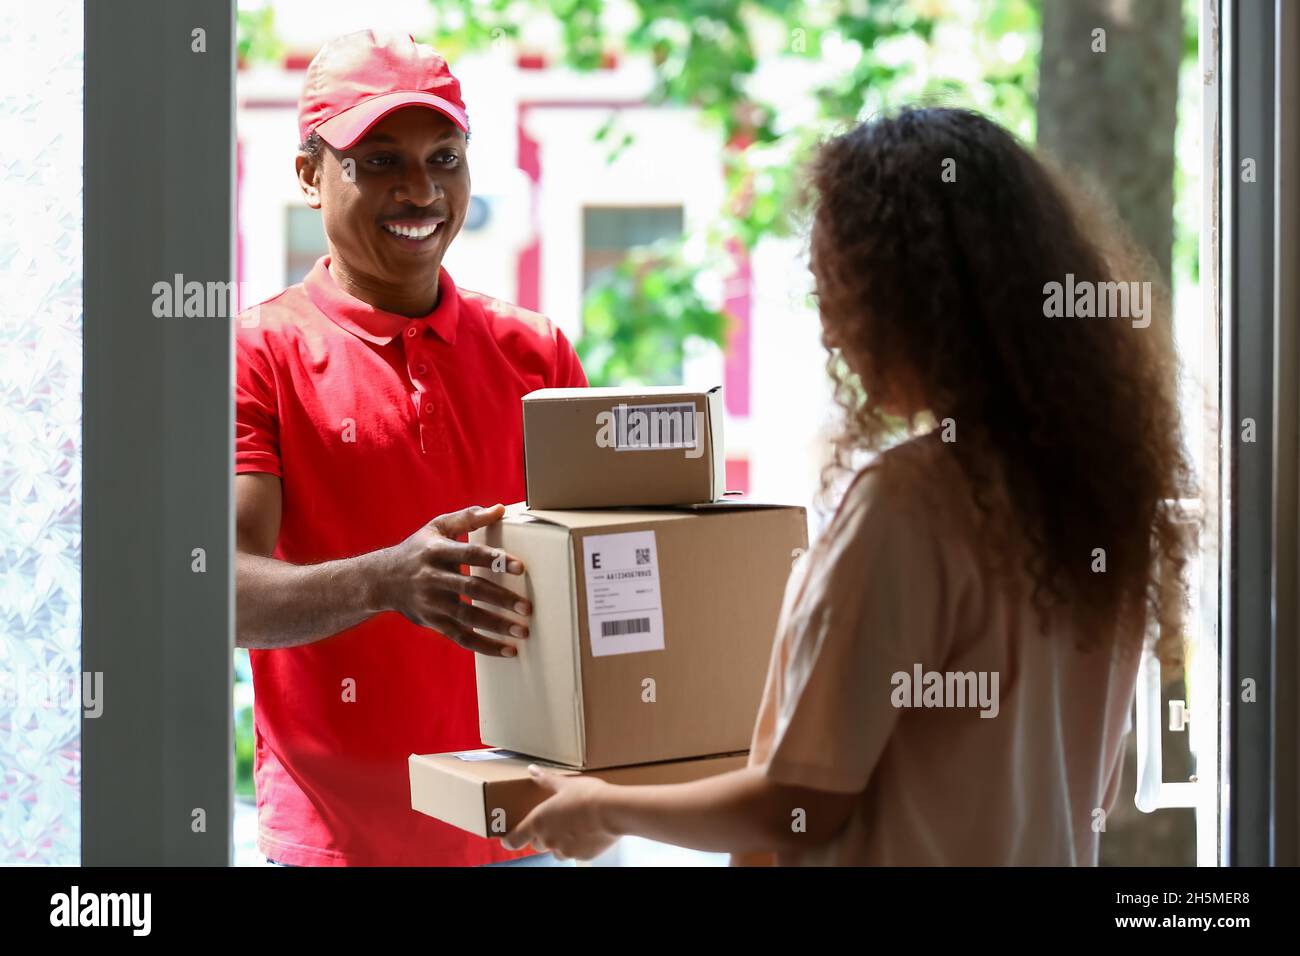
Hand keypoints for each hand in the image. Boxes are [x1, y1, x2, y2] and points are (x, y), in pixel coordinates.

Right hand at [371, 503, 530, 656]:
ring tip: (523, 631)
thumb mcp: (437, 528)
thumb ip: (469, 518)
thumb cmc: (418, 550)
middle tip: (527, 608)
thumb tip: (501, 509)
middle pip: (471, 589)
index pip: (471, 554)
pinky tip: (507, 650)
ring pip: (467, 616)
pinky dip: (485, 645)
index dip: (496, 560)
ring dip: (497, 626)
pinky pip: (461, 637)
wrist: (381, 580)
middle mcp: (432, 577)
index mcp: (437, 551)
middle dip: (501, 599)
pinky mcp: (433, 622)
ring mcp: (432, 602)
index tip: (521, 568)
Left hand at [500, 766, 620, 860]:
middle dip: (542, 835)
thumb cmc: (587, 796)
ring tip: (574, 825)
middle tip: (554, 820)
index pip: (514, 839)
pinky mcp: (582, 856)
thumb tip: (532, 770)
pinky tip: (588, 831)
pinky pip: (574, 853)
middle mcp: (548, 839)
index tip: (508, 838)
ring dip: (560, 841)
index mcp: (538, 821)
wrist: (612, 811)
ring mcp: (565, 850)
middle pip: (537, 843)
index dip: (509, 839)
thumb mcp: (564, 784)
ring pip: (556, 850)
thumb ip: (546, 780)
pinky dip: (577, 845)